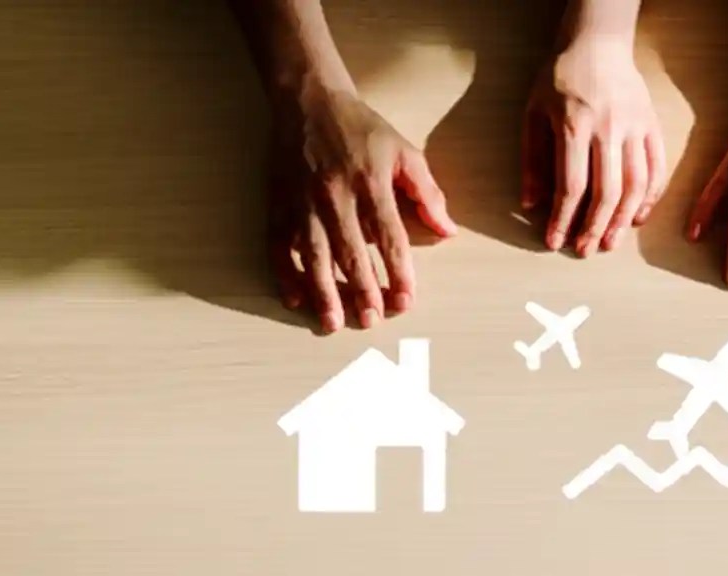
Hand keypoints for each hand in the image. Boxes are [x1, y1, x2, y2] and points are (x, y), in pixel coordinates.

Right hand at [266, 83, 456, 332]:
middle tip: (371, 320)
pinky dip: (285, 273)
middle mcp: (335, 196)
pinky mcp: (279, 203)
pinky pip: (279, 244)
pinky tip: (294, 298)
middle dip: (361, 290)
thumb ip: (427, 192)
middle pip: (350, 252)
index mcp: (371, 183)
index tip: (405, 300)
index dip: (398, 272)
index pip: (389, 237)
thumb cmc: (362, 129)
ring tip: (333, 322)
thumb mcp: (404, 151)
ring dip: (323, 291)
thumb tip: (448, 230)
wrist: (308, 101)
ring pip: (313, 254)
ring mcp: (303, 202)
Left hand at [523, 38, 666, 255]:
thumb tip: (531, 204)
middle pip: (607, 192)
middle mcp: (608, 129)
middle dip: (595, 227)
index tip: (555, 242)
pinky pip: (657, 168)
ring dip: (624, 219)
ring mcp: (635, 127)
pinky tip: (638, 217)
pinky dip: (650, 197)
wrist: (598, 42)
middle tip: (585, 250)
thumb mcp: (533, 113)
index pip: (571, 186)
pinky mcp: (652, 125)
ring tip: (612, 242)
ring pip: (636, 184)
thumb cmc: (560, 77)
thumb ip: (532, 160)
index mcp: (574, 126)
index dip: (563, 219)